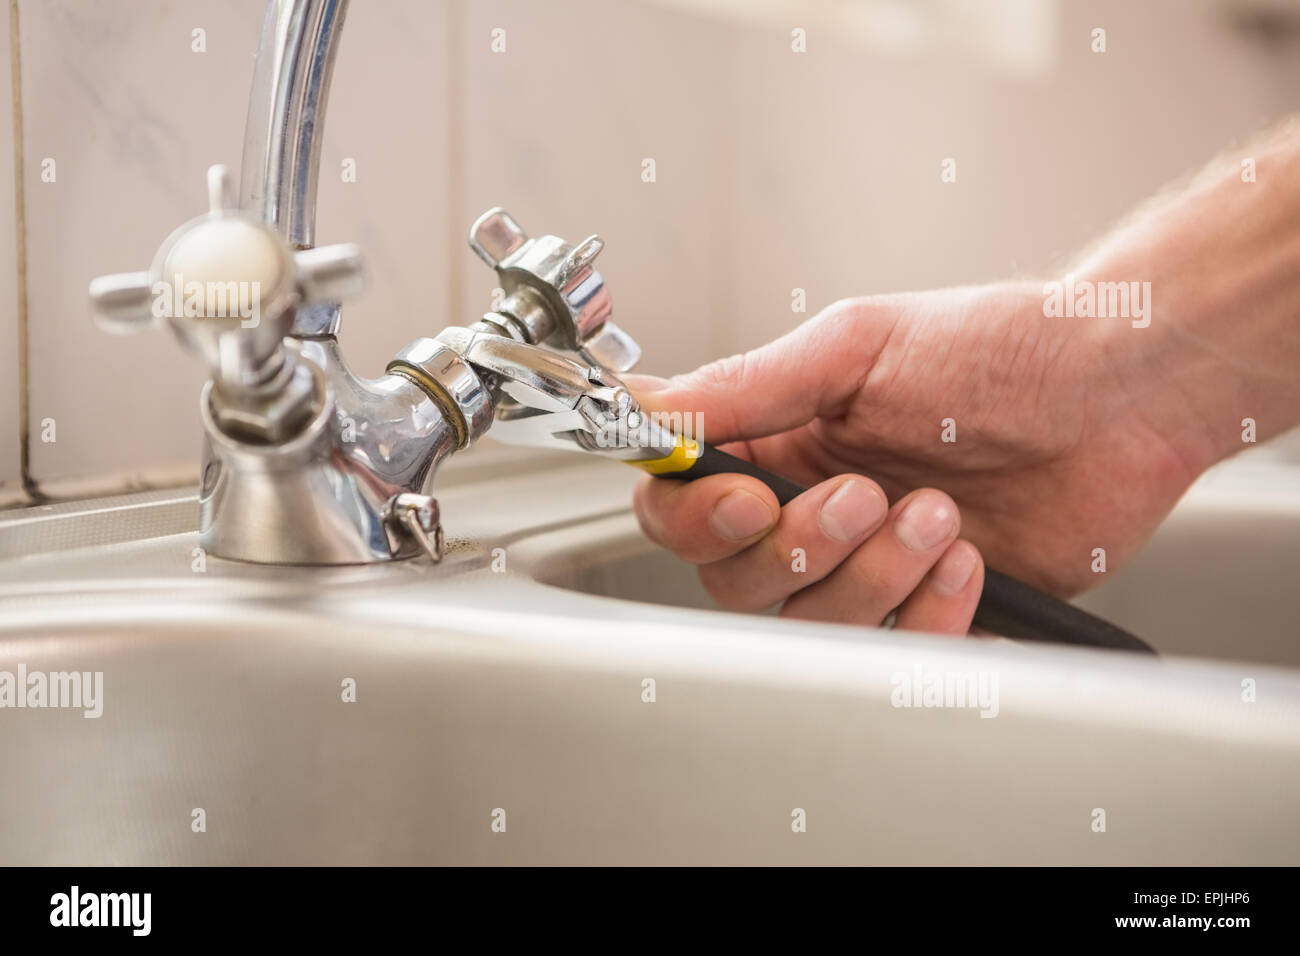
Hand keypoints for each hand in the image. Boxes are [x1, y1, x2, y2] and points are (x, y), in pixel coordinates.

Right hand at [627, 282, 1217, 632]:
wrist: (1119, 393)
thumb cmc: (1001, 350)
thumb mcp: (860, 346)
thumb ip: (750, 385)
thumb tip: (654, 408)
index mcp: (780, 443)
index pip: (682, 505)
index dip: (695, 518)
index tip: (744, 501)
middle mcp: (813, 511)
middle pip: (735, 579)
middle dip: (800, 548)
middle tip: (864, 495)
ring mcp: (871, 568)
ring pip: (811, 621)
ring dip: (875, 574)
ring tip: (939, 512)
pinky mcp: (932, 611)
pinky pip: (895, 651)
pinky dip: (931, 611)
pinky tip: (969, 557)